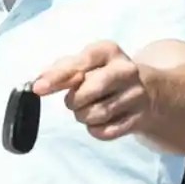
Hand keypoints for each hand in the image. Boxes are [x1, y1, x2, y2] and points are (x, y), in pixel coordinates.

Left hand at [32, 40, 151, 140]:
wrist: (146, 92)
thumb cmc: (103, 74)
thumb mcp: (85, 63)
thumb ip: (60, 70)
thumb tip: (37, 84)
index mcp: (108, 51)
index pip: (80, 63)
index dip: (58, 77)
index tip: (38, 88)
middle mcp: (126, 70)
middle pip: (87, 92)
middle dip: (74, 100)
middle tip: (75, 100)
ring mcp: (136, 95)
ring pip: (95, 114)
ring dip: (83, 116)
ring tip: (88, 108)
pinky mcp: (139, 118)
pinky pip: (105, 132)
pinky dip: (95, 130)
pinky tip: (101, 120)